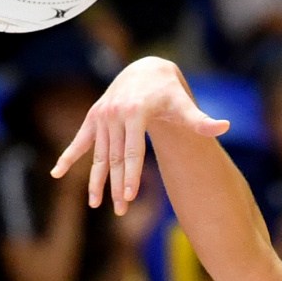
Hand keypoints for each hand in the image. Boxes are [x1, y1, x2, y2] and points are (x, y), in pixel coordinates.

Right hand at [50, 57, 229, 214]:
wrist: (146, 70)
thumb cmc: (169, 92)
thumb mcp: (184, 104)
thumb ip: (201, 120)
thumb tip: (224, 127)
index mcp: (136, 112)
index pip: (133, 150)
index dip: (131, 174)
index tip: (130, 196)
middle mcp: (115, 114)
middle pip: (115, 157)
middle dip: (116, 185)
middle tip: (120, 211)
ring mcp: (102, 116)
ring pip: (99, 154)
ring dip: (96, 180)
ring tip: (96, 204)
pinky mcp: (94, 117)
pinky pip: (80, 141)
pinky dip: (69, 157)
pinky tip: (57, 174)